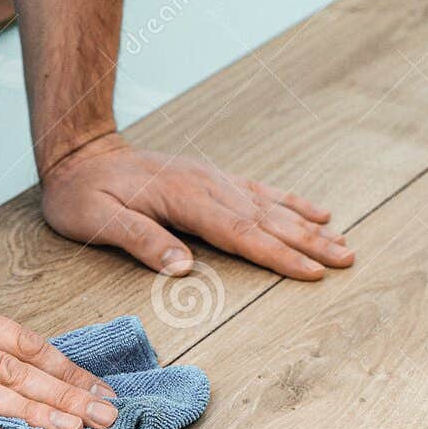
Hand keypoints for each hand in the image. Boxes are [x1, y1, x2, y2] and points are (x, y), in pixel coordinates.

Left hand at [39, 132, 353, 280]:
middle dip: (310, 242)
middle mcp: (207, 186)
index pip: (241, 234)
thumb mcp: (98, 221)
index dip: (279, 256)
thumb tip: (182, 269)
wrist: (79, 155)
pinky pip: (261, 191)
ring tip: (344, 241)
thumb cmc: (83, 196)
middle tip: (348, 260)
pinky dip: (292, 203)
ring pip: (271, 206)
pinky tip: (317, 212)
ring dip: (309, 226)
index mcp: (185, 199)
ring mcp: (213, 180)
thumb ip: (142, 241)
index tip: (313, 273)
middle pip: (267, 220)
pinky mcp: (212, 179)